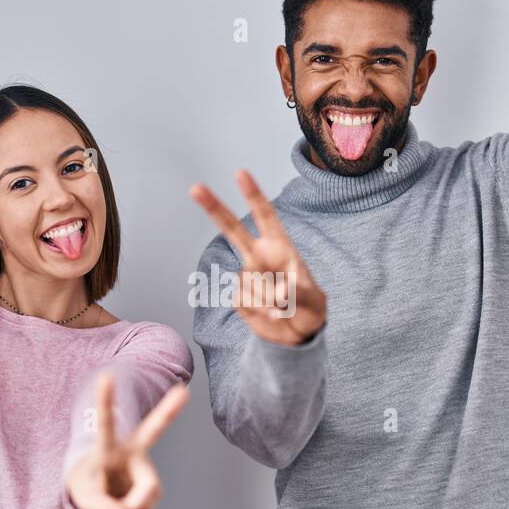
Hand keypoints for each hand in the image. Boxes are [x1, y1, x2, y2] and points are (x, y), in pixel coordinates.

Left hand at [65, 374, 189, 508]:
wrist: (96, 491)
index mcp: (107, 448)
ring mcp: (144, 467)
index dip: (105, 401)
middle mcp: (130, 451)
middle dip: (169, 410)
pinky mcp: (152, 484)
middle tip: (184, 391)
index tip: (106, 376)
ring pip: (146, 495)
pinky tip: (126, 508)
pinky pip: (146, 507)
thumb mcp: (87, 500)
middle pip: (154, 430)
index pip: (105, 424)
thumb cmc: (86, 486)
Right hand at [189, 170, 326, 345]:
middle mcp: (258, 257)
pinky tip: (273, 316)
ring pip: (249, 281)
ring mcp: (246, 276)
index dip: (253, 195)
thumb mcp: (314, 302)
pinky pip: (245, 301)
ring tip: (284, 309)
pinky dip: (261, 312)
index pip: (265, 216)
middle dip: (214, 208)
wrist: (297, 335)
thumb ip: (298, 293)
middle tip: (194, 187)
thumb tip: (277, 293)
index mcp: (280, 248)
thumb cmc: (310, 310)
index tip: (240, 173)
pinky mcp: (239, 298)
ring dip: (269, 299)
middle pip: (232, 229)